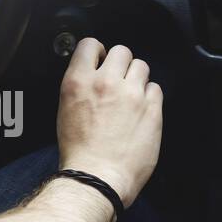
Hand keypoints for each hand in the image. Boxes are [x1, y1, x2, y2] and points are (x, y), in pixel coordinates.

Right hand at [56, 39, 162, 206]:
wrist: (97, 177)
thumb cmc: (79, 153)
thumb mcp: (65, 111)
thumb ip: (80, 88)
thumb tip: (91, 77)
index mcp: (79, 82)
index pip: (90, 44)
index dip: (97, 51)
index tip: (100, 60)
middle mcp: (106, 83)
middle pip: (121, 51)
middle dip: (120, 64)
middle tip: (118, 81)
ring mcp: (132, 95)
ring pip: (141, 66)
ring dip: (137, 78)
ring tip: (131, 97)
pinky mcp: (152, 109)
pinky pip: (156, 88)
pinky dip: (149, 96)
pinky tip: (140, 111)